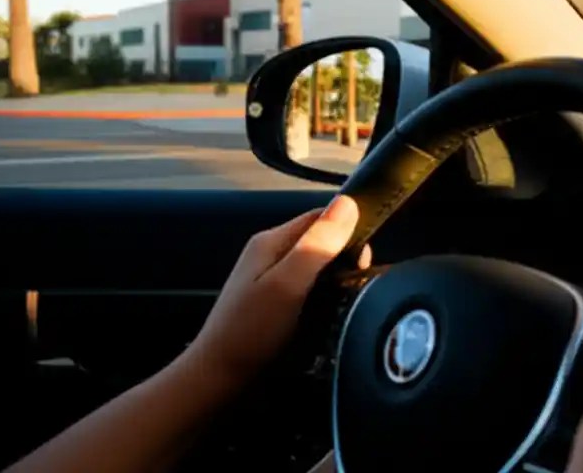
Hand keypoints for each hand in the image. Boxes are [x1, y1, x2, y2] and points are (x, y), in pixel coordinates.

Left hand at [181, 195, 370, 388]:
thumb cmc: (251, 331)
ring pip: (317, 267)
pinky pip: (310, 289)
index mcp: (271, 241)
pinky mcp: (275, 304)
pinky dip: (325, 297)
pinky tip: (330, 315)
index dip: (348, 231)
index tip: (364, 261)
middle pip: (320, 241)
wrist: (218, 380)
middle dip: (344, 258)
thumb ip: (318, 244)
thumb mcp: (288, 284)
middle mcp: (270, 255)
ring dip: (336, 280)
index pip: (320, 216)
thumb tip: (349, 201)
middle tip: (356, 287)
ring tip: (347, 303)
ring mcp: (270, 280)